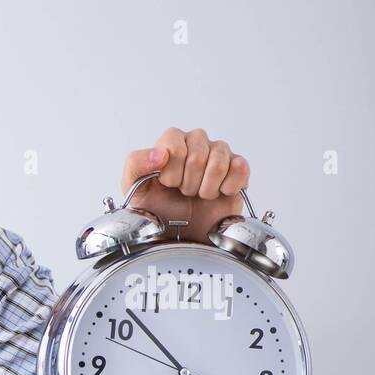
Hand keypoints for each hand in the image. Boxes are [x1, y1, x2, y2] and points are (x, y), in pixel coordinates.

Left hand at [120, 127, 249, 243]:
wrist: (181, 232)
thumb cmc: (159, 208)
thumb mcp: (134, 189)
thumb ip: (135, 165)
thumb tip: (159, 154)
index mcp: (171, 142)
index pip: (174, 143)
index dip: (171, 171)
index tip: (167, 184)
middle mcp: (196, 142)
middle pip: (197, 156)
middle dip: (187, 184)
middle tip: (183, 192)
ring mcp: (218, 153)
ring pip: (219, 163)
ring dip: (206, 189)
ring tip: (199, 194)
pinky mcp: (238, 167)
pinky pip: (239, 168)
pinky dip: (227, 188)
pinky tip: (218, 193)